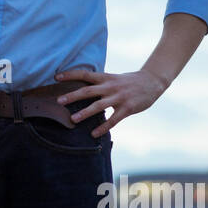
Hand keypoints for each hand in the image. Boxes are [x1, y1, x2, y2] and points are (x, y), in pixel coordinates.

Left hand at [53, 68, 168, 138]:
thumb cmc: (129, 81)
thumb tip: (81, 89)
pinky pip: (113, 120)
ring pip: (99, 106)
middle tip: (59, 101)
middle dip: (73, 96)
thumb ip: (99, 83)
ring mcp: (119, 97)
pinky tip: (94, 134)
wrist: (152, 82)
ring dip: (85, 112)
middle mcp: (110, 86)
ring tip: (73, 119)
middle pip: (88, 90)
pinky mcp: (127, 108)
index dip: (70, 75)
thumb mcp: (113, 78)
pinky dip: (103, 127)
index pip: (84, 74)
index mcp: (105, 78)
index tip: (56, 77)